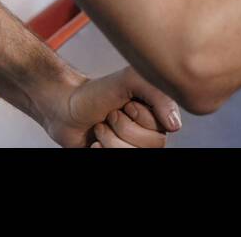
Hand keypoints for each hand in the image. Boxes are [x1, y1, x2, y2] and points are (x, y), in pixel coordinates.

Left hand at [40, 66, 182, 147]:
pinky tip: (96, 144)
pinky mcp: (116, 155)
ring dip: (109, 141)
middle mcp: (150, 134)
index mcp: (158, 115)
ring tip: (101, 129)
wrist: (65, 108)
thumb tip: (175, 126)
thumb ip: (158, 95)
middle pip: (151, 146)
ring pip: (132, 155)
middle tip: (110, 116)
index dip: (140, 118)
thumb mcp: (131, 80)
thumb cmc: (97, 92)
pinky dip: (101, 151)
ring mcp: (133, 147)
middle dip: (123, 129)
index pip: (164, 130)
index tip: (126, 105)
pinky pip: (117, 160)